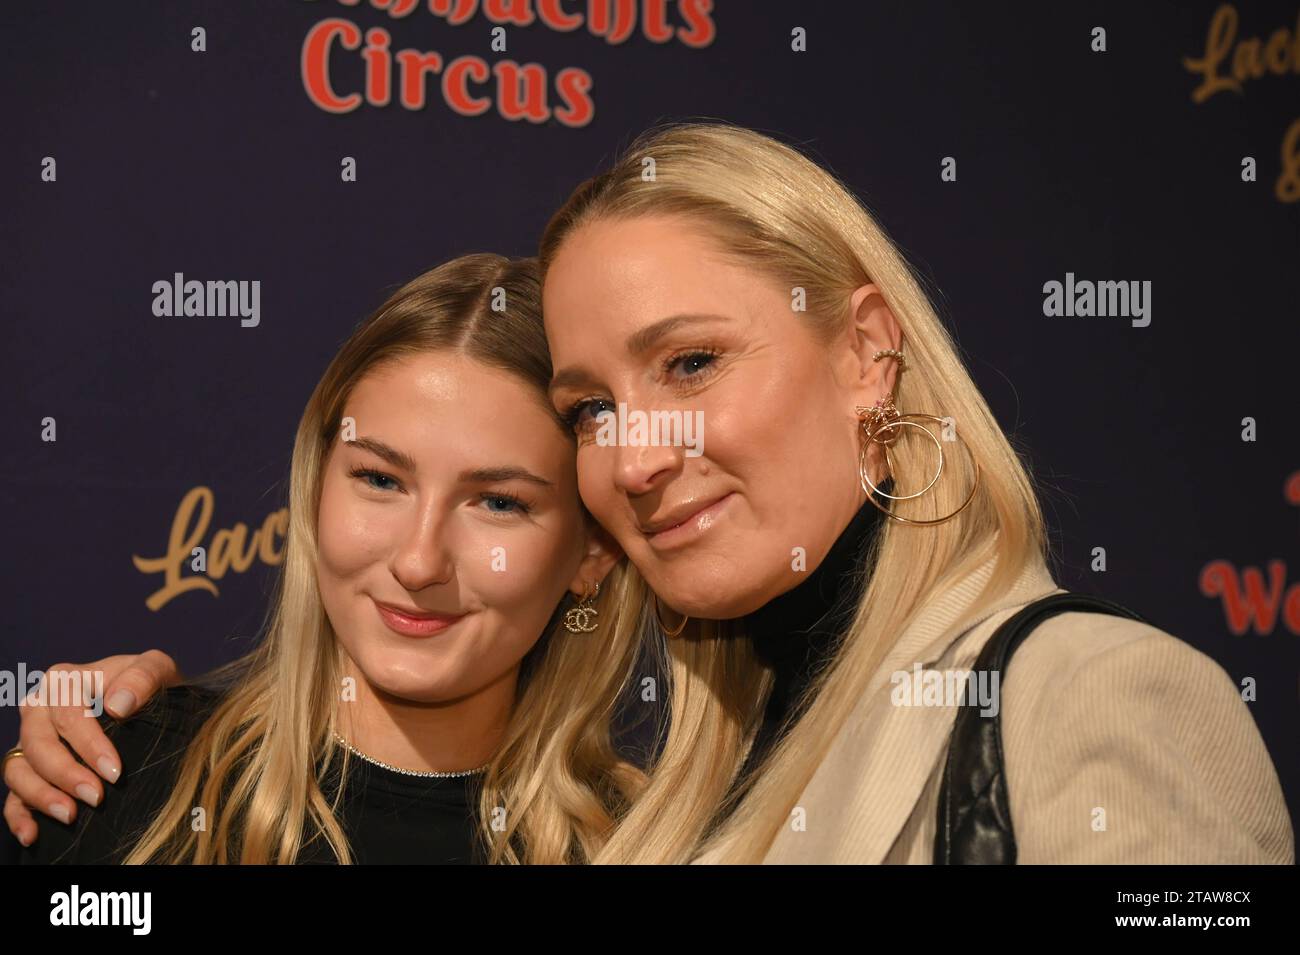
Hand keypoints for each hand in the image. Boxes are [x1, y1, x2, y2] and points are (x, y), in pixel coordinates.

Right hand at [3, 651, 181, 845]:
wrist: (147, 701)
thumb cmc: (148, 684)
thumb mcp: (156, 668)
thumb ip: (142, 677)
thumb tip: (118, 706)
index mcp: (63, 681)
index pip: (67, 715)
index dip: (88, 745)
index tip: (114, 772)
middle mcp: (39, 709)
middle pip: (38, 744)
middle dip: (65, 774)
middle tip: (97, 797)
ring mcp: (29, 740)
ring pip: (19, 770)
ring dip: (41, 795)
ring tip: (70, 816)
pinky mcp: (29, 768)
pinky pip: (12, 794)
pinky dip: (18, 815)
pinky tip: (33, 834)